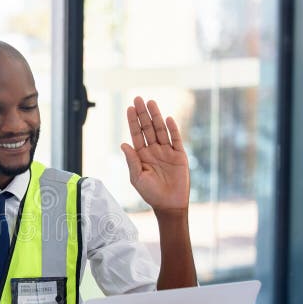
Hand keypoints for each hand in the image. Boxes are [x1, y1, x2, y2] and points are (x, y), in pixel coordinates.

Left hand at [121, 96, 189, 212]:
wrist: (169, 204)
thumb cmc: (151, 193)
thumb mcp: (137, 177)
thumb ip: (132, 160)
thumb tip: (123, 144)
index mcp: (142, 155)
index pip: (136, 134)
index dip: (133, 121)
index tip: (129, 108)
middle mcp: (154, 150)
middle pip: (147, 128)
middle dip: (143, 114)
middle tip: (138, 99)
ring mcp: (167, 151)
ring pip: (160, 130)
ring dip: (156, 116)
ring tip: (151, 103)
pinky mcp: (179, 155)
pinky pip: (175, 140)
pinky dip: (172, 129)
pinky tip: (167, 119)